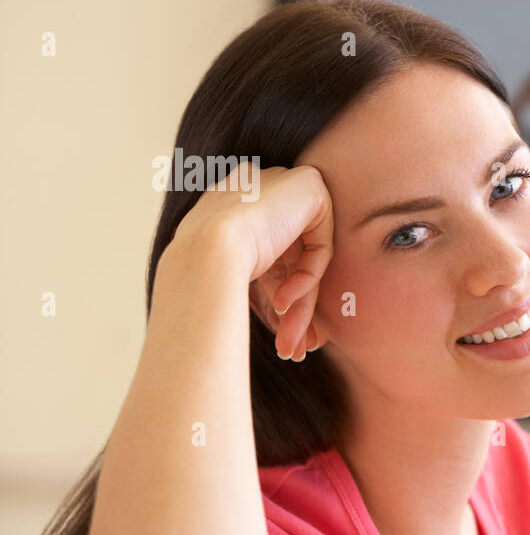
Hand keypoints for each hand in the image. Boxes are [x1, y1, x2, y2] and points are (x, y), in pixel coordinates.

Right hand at [172, 164, 334, 360]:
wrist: (203, 257)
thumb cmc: (203, 279)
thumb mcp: (235, 281)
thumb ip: (265, 285)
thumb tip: (288, 313)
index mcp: (231, 205)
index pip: (268, 255)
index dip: (277, 296)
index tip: (281, 333)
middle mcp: (256, 190)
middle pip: (289, 259)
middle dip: (295, 310)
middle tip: (295, 349)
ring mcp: (282, 185)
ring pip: (305, 259)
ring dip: (301, 308)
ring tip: (294, 348)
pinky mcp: (309, 186)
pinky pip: (320, 244)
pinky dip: (307, 278)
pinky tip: (284, 301)